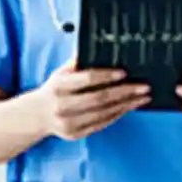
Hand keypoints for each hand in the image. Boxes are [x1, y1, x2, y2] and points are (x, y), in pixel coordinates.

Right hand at [34, 60, 149, 140]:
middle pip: (99, 98)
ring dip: (127, 105)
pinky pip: (102, 124)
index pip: (86, 79)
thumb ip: (79, 62)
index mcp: (59, 86)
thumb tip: (101, 48)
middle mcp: (63, 105)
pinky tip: (130, 106)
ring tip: (143, 97)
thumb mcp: (61, 72)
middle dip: (125, 92)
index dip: (106, 75)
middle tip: (144, 86)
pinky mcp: (76, 134)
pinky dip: (118, 114)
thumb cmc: (55, 89)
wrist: (37, 115)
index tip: (124, 72)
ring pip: (104, 113)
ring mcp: (69, 122)